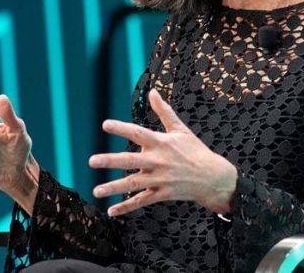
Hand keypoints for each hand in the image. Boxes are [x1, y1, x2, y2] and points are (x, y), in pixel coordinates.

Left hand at [89, 89, 236, 216]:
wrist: (212, 177)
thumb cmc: (194, 150)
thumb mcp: (180, 130)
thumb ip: (164, 111)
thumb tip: (153, 91)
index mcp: (162, 143)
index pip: (138, 133)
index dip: (122, 128)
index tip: (105, 125)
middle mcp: (159, 161)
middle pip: (130, 160)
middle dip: (110, 161)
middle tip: (91, 161)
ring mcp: (160, 179)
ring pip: (133, 184)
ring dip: (114, 188)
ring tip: (96, 191)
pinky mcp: (162, 194)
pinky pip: (141, 201)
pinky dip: (126, 207)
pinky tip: (111, 211)